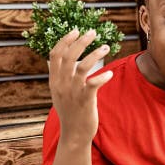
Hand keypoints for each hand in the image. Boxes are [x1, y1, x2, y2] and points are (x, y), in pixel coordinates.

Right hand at [48, 29, 113, 146]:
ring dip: (94, 53)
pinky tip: (110, 74)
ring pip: (82, 66)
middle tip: (92, 32)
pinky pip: (93, 84)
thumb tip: (60, 62)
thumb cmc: (71, 112)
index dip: (65, 40)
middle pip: (68, 56)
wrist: (74, 134)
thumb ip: (60, 77)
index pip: (56, 54)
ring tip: (105, 46)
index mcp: (54, 80)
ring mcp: (73, 92)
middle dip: (81, 41)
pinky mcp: (85, 100)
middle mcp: (62, 84)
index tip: (75, 30)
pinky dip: (102, 77)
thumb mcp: (60, 93)